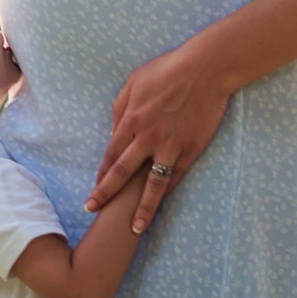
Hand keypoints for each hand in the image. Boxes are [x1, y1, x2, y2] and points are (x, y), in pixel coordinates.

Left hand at [88, 41, 235, 234]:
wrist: (204, 69)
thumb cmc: (167, 70)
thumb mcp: (134, 82)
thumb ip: (121, 108)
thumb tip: (114, 129)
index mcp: (131, 119)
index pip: (111, 154)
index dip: (101, 175)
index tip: (94, 190)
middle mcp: (147, 137)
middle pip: (122, 172)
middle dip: (105, 193)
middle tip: (91, 210)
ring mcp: (170, 145)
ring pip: (151, 184)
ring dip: (141, 208)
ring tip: (134, 228)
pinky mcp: (190, 149)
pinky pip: (176, 176)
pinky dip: (168, 193)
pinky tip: (161, 205)